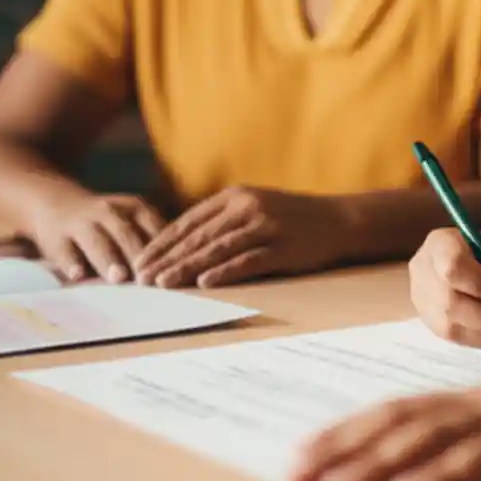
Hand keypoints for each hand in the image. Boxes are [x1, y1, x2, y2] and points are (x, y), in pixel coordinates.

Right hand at [28, 194, 165, 282]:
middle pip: (127, 234)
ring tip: (118, 278)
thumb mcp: (132, 222)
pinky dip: (71, 263)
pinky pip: (64, 252)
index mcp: (135, 208)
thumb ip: (154, 244)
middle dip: (138, 255)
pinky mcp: (56, 238)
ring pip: (96, 242)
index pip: (154, 228)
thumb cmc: (107, 224)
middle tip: (149, 279)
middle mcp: (109, 212)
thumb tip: (186, 275)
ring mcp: (81, 223)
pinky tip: (77, 275)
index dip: (167, 249)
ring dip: (108, 259)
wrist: (53, 202)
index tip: (178, 270)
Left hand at [134, 187, 352, 288]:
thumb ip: (224, 221)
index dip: (162, 242)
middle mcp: (247, 207)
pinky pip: (247, 261)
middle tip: (141, 278)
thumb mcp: (256, 208)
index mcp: (235, 196)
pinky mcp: (282, 247)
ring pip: (216, 249)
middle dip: (166, 259)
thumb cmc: (294, 219)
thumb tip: (186, 245)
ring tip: (163, 283)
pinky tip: (204, 283)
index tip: (139, 260)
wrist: (341, 221)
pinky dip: (224, 272)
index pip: (189, 221)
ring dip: (186, 268)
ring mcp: (265, 226)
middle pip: (197, 236)